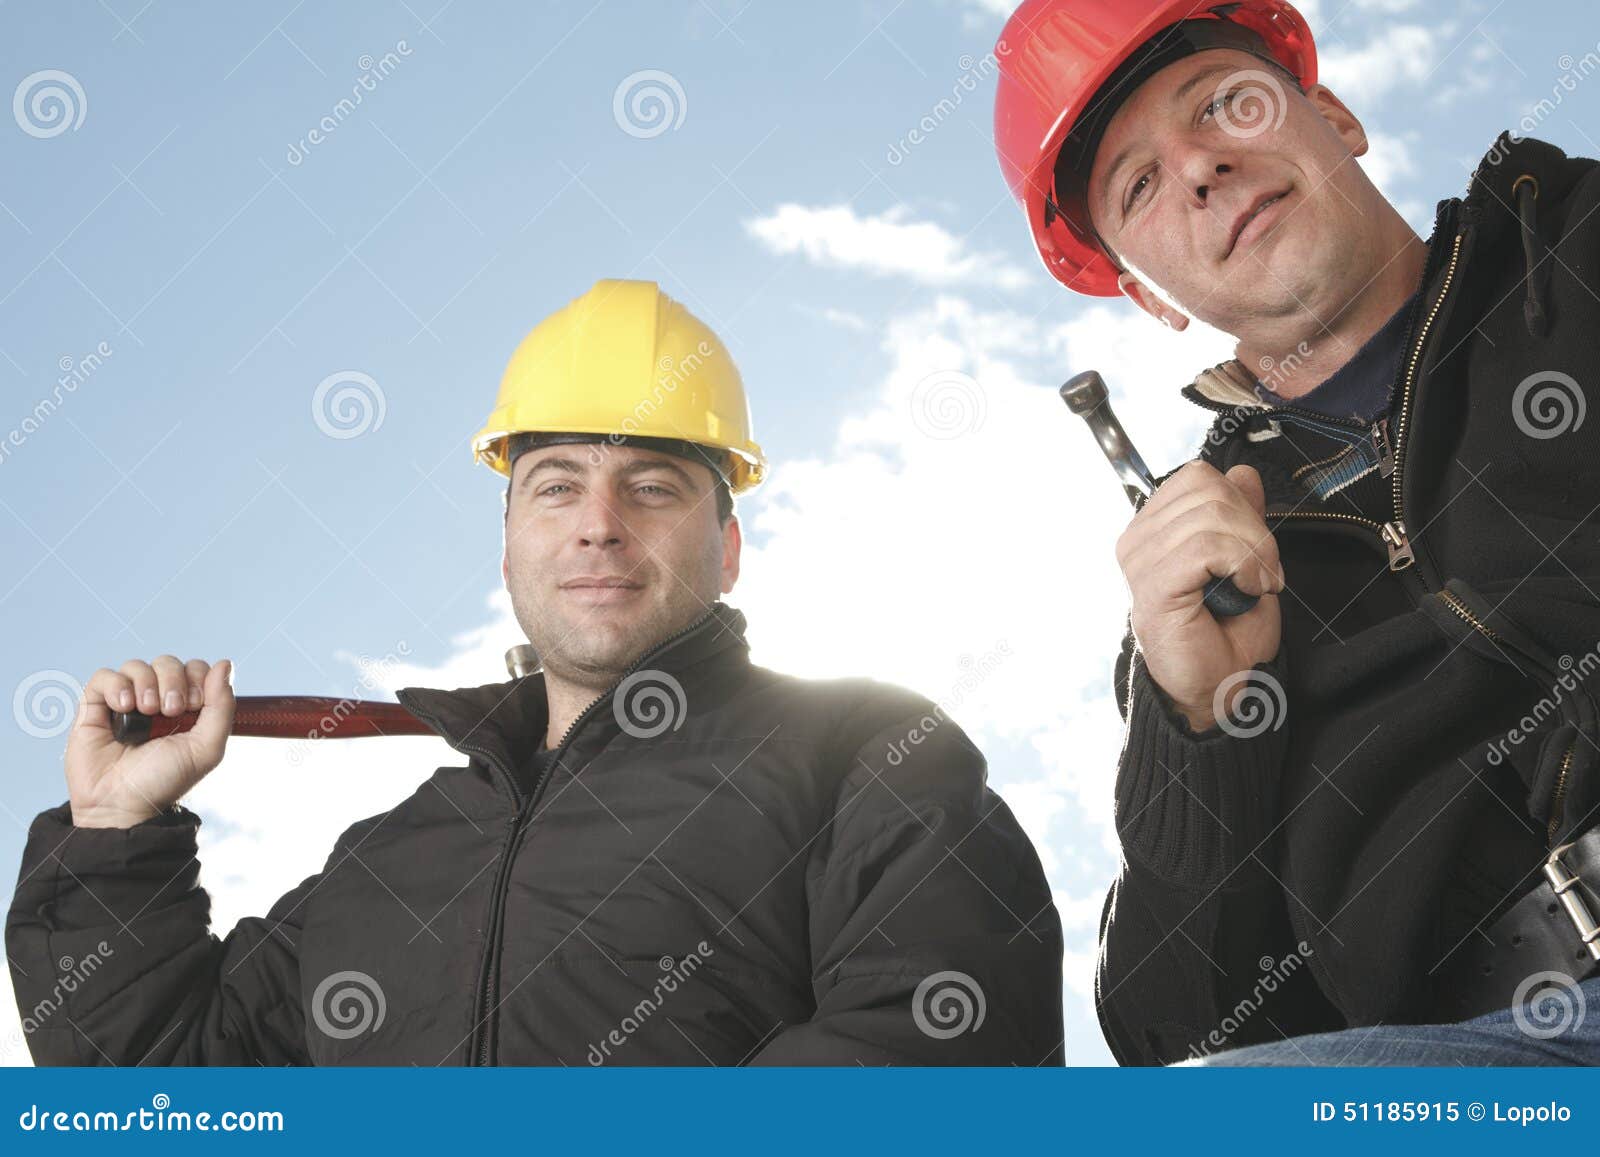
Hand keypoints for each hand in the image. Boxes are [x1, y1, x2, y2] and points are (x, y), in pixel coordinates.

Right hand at [66, 656, 234, 827]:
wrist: (122, 805)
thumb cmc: (164, 781)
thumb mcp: (206, 747)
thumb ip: (221, 706)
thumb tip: (225, 663)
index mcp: (184, 708)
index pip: (194, 669)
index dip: (197, 677)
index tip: (194, 705)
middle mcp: (155, 701)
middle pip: (167, 662)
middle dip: (173, 679)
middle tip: (170, 710)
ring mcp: (124, 703)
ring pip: (136, 665)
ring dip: (146, 682)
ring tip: (147, 711)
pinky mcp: (94, 708)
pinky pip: (104, 676)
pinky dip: (117, 685)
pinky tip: (124, 707)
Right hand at [1115, 461, 1283, 730]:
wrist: (1218, 688)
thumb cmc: (1226, 634)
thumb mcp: (1246, 559)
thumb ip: (1240, 515)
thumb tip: (1241, 471)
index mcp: (1153, 529)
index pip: (1198, 476)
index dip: (1239, 503)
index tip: (1255, 549)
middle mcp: (1137, 541)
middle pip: (1208, 489)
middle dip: (1253, 528)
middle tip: (1262, 571)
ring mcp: (1139, 563)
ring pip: (1212, 515)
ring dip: (1253, 551)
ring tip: (1255, 584)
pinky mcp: (1151, 587)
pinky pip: (1206, 547)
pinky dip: (1242, 565)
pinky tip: (1246, 590)